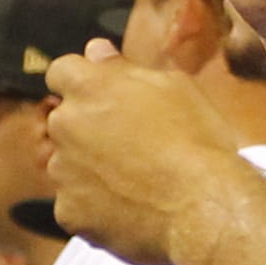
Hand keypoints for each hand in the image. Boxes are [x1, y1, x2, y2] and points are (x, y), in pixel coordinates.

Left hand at [44, 47, 244, 264]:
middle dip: (88, 128)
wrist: (203, 208)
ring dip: (90, 168)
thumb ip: (125, 68)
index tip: (104, 96)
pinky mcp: (69, 213)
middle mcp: (66, 126)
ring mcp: (63, 172)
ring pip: (68, 164)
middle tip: (132, 144)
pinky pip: (75, 205)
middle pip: (65, 121)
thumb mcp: (174, 87)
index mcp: (89, 87)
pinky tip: (129, 209)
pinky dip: (94, 207)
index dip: (83, 83)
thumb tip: (95, 51)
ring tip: (136, 181)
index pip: (61, 72)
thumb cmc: (197, 141)